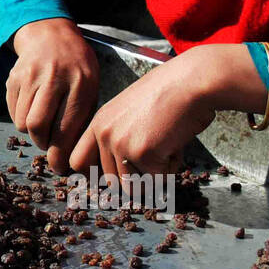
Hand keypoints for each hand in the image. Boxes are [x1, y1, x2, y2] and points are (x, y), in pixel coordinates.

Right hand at [6, 17, 98, 171]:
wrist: (51, 36)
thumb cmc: (77, 68)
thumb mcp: (91, 88)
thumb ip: (83, 119)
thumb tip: (72, 157)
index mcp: (80, 83)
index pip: (66, 128)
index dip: (60, 154)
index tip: (60, 167)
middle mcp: (53, 78)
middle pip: (37, 126)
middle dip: (43, 145)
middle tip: (49, 145)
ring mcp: (30, 75)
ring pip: (22, 122)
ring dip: (31, 133)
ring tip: (42, 126)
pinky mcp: (13, 77)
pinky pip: (12, 112)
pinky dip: (21, 118)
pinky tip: (32, 110)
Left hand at [68, 43, 268, 178]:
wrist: (190, 82)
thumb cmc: (169, 94)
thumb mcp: (130, 111)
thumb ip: (119, 136)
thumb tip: (120, 173)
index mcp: (99, 122)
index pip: (77, 161)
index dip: (93, 176)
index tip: (111, 180)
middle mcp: (104, 134)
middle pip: (109, 182)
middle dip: (134, 179)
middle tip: (152, 161)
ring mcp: (121, 144)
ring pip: (133, 187)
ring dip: (154, 175)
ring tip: (165, 146)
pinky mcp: (143, 153)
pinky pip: (157, 180)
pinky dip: (171, 168)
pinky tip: (176, 143)